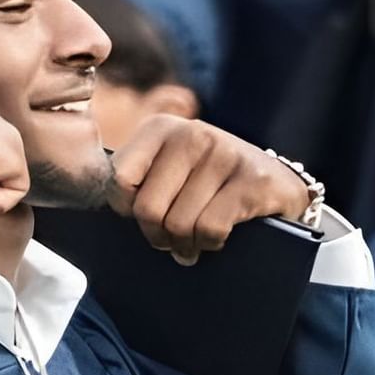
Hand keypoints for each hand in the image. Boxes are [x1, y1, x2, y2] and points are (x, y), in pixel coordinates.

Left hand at [108, 117, 311, 264]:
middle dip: (159, 236)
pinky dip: (211, 243)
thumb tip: (98, 204)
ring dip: (187, 244)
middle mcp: (192, 133)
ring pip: (180, 224)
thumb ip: (134, 183)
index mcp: (160, 129)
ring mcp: (225, 153)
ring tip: (196, 240)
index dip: (129, 212)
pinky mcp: (252, 180)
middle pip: (148, 210)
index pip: (118, 182)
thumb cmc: (207, 189)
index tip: (146, 214)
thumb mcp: (166, 174)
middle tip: (174, 238)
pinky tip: (220, 236)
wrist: (275, 187)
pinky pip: (210, 229)